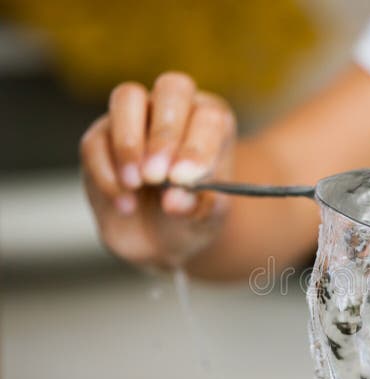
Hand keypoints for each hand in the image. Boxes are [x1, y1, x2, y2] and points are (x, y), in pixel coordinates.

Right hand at [80, 72, 235, 267]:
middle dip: (164, 134)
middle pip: (172, 88)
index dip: (196, 146)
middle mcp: (177, 110)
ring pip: (128, 98)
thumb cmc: (192, 217)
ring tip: (136, 185)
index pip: (209, 117)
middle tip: (156, 176)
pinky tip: (125, 205)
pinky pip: (96, 141)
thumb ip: (199, 207)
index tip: (183, 178)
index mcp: (213, 124)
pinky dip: (107, 173)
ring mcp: (136, 117)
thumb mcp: (206, 219)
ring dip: (129, 143)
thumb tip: (175, 200)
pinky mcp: (101, 138)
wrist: (160, 238)